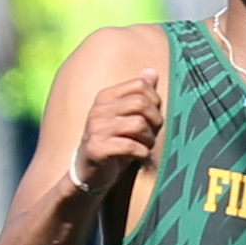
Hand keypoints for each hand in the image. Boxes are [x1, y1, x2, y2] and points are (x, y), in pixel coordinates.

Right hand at [74, 67, 163, 193]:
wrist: (90, 172)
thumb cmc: (115, 142)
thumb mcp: (127, 117)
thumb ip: (139, 95)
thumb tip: (151, 72)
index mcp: (105, 97)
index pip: (140, 86)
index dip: (155, 101)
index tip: (152, 117)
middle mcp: (98, 110)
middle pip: (141, 104)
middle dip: (154, 121)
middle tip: (150, 134)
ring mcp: (95, 129)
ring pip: (138, 125)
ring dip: (148, 139)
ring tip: (142, 146)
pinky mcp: (96, 149)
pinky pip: (131, 146)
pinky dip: (142, 154)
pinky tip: (137, 157)